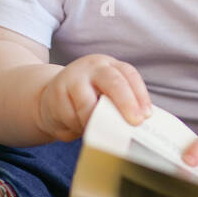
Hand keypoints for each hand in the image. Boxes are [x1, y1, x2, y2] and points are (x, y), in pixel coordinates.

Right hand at [37, 54, 151, 141]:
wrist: (51, 96)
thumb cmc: (87, 98)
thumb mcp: (104, 93)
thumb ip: (120, 103)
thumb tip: (138, 123)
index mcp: (110, 66)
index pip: (129, 75)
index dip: (140, 95)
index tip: (146, 115)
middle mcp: (93, 68)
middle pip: (114, 83)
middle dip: (126, 104)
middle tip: (135, 122)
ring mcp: (73, 78)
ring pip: (89, 106)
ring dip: (95, 123)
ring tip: (95, 130)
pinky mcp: (56, 93)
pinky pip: (71, 118)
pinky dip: (77, 127)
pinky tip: (75, 124)